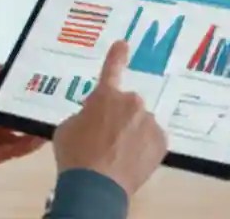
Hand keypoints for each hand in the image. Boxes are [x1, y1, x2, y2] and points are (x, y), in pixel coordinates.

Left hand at [0, 65, 46, 183]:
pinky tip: (43, 137)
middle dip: (29, 101)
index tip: (42, 71)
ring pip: (15, 128)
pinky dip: (28, 144)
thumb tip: (6, 65)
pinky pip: (13, 149)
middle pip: (10, 106)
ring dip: (32, 123)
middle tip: (56, 94)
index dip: (17, 78)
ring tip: (54, 116)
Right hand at [54, 41, 168, 197]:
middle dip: (118, 119)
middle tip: (105, 141)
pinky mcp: (161, 141)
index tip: (124, 43)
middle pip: (126, 107)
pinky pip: (151, 141)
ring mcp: (149, 121)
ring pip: (140, 125)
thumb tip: (93, 118)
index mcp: (106, 96)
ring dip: (131, 134)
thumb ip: (84, 116)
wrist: (96, 185)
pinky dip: (143, 149)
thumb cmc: (75, 155)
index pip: (111, 70)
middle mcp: (131, 103)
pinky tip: (129, 162)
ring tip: (117, 157)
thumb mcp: (67, 129)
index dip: (117, 56)